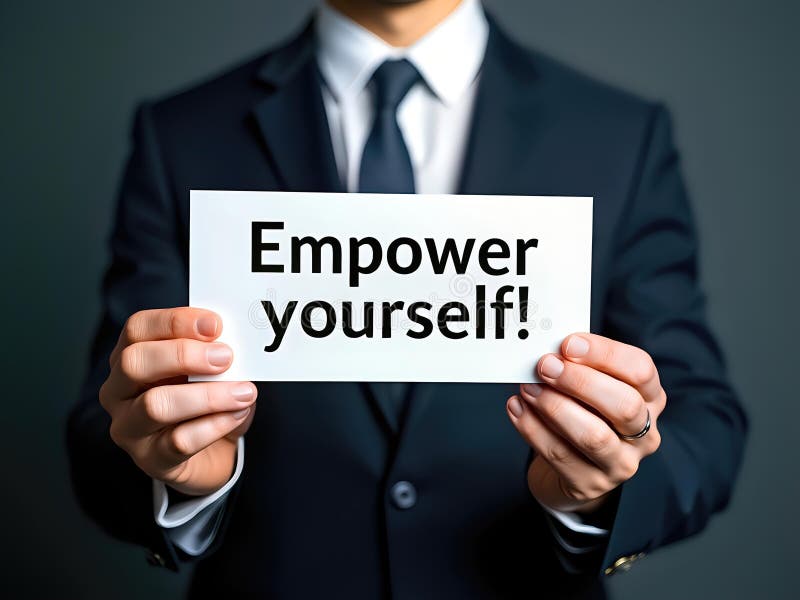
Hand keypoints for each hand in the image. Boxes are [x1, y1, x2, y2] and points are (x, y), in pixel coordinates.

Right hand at [99, 307, 256, 495]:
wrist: (212, 453)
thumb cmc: (206, 401)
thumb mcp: (210, 370)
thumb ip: (214, 352)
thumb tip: (232, 341)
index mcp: (130, 356)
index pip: (138, 328)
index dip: (175, 321)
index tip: (215, 324)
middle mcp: (118, 391)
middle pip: (134, 362)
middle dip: (184, 355)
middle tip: (226, 357)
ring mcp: (129, 428)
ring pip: (156, 405)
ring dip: (208, 396)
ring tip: (244, 392)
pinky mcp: (150, 460)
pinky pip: (180, 441)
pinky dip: (215, 425)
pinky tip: (238, 415)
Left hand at [506, 333, 665, 513]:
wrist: (573, 467)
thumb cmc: (584, 415)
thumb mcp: (591, 387)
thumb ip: (578, 367)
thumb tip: (549, 348)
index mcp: (650, 399)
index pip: (640, 370)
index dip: (604, 354)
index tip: (568, 344)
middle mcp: (644, 433)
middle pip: (624, 405)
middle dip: (579, 381)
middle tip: (545, 366)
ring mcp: (621, 463)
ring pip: (593, 436)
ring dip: (554, 406)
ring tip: (528, 388)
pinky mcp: (590, 484)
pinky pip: (560, 455)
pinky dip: (533, 428)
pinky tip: (517, 408)